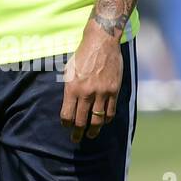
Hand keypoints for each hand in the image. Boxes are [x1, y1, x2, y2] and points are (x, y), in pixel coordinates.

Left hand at [60, 20, 122, 142]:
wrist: (101, 42)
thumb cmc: (83, 54)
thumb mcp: (69, 70)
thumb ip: (69, 88)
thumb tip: (69, 104)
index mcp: (72, 88)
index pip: (67, 115)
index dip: (66, 124)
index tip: (66, 126)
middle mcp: (86, 93)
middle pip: (81, 121)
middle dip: (77, 133)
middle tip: (76, 139)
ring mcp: (101, 93)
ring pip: (97, 120)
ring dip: (93, 130)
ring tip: (91, 135)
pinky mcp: (113, 90)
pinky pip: (110, 111)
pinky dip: (106, 119)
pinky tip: (103, 122)